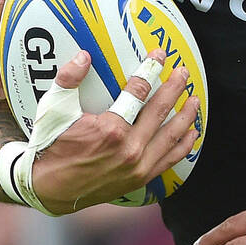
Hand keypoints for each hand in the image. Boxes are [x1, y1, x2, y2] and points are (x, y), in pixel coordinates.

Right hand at [29, 48, 200, 214]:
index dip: (150, 70)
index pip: (138, 92)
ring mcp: (138, 166)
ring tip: (195, 99)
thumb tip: (83, 56)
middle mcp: (129, 149)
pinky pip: (170, 159)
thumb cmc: (52, 146)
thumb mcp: (53, 110)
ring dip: (186, 116)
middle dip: (175, 88)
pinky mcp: (141, 178)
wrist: (50, 188)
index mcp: (110, 130)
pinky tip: (192, 132)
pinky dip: (184, 145)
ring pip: (171, 136)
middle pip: (160, 111)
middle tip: (183, 72)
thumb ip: (68, 80)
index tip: (160, 56)